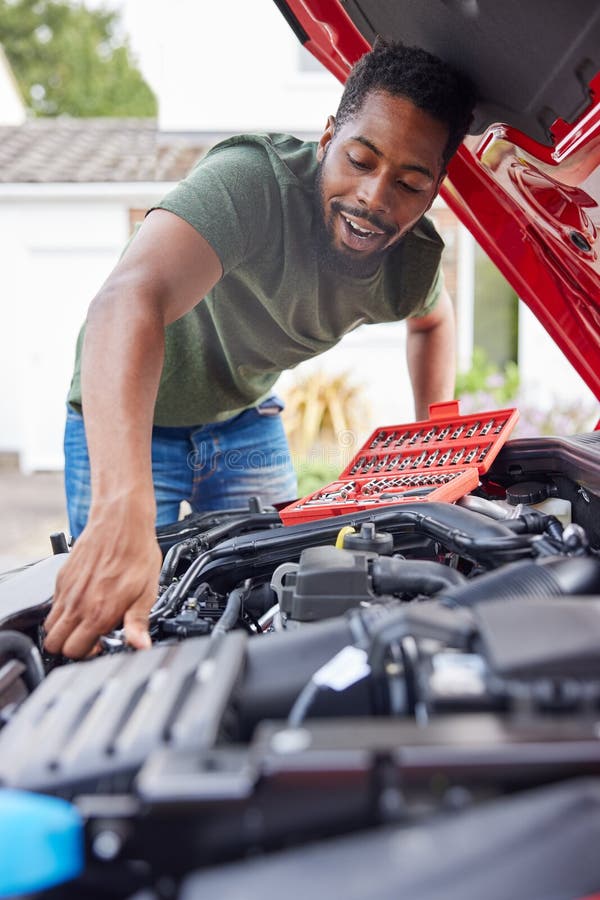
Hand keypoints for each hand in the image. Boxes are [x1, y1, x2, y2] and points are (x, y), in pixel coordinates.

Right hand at [44, 505, 161, 658]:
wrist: (122, 522)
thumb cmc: (137, 553)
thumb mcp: (147, 591)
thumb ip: (138, 622)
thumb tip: (140, 645)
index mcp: (98, 612)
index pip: (75, 651)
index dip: (88, 652)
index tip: (101, 643)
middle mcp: (78, 604)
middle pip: (56, 644)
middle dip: (72, 646)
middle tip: (91, 636)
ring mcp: (66, 591)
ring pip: (49, 627)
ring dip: (64, 629)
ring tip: (85, 621)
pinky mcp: (61, 578)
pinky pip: (52, 605)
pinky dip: (62, 610)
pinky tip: (83, 602)